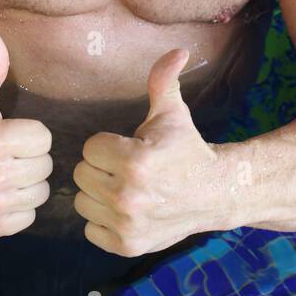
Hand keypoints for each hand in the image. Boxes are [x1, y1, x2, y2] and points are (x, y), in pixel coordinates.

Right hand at [0, 26, 52, 238]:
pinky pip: (28, 216)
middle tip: (4, 154)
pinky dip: (18, 207)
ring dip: (26, 183)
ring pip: (39, 192)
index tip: (7, 132)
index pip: (43, 138)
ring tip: (3, 173)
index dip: (28, 133)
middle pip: (44, 166)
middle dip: (29, 158)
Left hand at [73, 49, 224, 256]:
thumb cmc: (186, 150)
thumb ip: (164, 80)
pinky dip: (103, 221)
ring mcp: (127, 224)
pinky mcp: (127, 245)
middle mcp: (128, 195)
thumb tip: (179, 50)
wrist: (213, 194)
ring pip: (82, 202)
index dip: (108, 145)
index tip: (129, 148)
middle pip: (82, 175)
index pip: (90, 148)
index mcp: (135, 160)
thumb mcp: (173, 113)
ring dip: (99, 195)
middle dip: (101, 169)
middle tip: (126, 168)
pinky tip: (125, 210)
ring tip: (125, 188)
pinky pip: (90, 229)